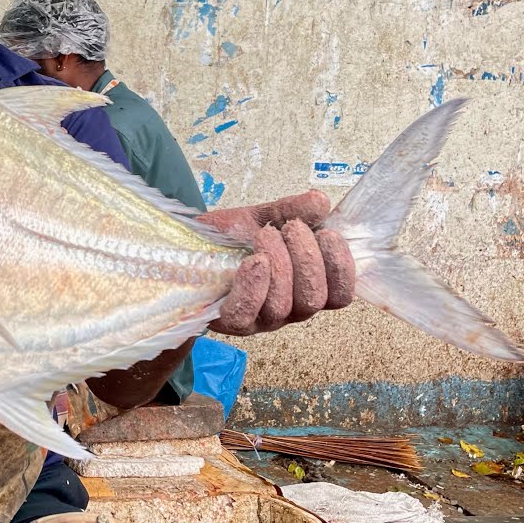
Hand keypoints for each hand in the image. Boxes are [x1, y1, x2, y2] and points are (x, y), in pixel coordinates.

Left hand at [197, 190, 354, 335]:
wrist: (182, 252)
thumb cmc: (228, 241)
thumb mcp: (261, 218)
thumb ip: (291, 210)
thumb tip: (320, 201)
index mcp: (304, 288)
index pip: (339, 296)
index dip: (341, 268)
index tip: (329, 233)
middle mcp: (288, 309)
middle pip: (314, 300)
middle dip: (308, 259)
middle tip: (292, 228)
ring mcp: (259, 319)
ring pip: (283, 306)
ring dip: (280, 265)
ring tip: (265, 235)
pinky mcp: (229, 321)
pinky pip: (247, 313)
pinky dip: (255, 285)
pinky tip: (254, 261)